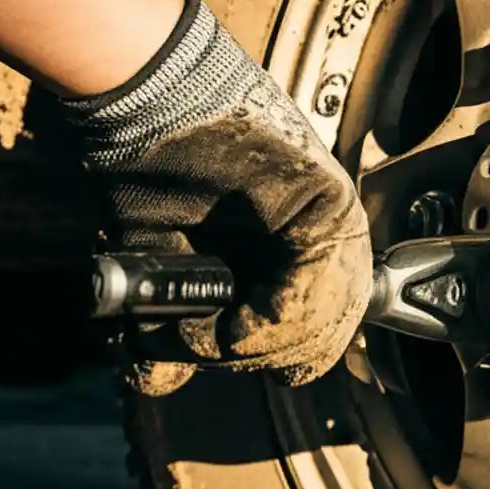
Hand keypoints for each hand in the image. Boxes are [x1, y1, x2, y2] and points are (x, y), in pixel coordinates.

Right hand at [67, 0, 370, 392]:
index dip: (261, 360)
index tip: (212, 350)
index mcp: (301, 259)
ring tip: (195, 329)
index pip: (313, 344)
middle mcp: (332, 245)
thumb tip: (157, 383)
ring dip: (247, 346)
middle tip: (196, 343)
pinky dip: (268, 322)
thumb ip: (167, 328)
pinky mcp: (333, 209)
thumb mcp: (160, 269)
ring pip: (315, 330)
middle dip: (250, 359)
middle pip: (318, 347)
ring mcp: (339, 227)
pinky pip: (312, 296)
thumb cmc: (156, 176)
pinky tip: (231, 318)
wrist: (150, 105)